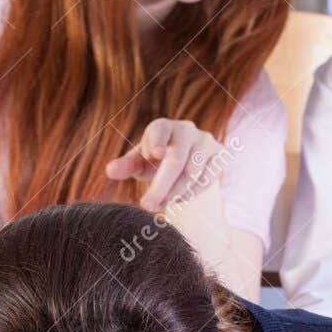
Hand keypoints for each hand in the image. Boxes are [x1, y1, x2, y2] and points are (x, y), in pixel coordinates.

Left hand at [105, 119, 228, 211]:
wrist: (188, 161)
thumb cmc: (156, 161)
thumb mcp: (139, 163)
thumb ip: (125, 166)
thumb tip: (110, 171)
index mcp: (163, 126)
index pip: (159, 131)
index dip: (157, 141)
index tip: (155, 154)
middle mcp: (186, 130)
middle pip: (176, 159)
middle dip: (162, 185)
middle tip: (147, 205)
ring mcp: (206, 141)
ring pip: (192, 172)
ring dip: (175, 193)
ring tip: (161, 204)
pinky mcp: (221, 154)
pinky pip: (207, 178)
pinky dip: (192, 192)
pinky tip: (179, 198)